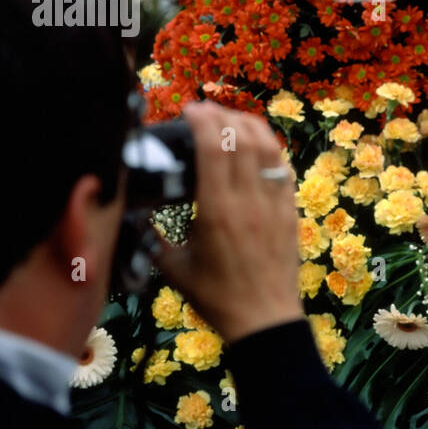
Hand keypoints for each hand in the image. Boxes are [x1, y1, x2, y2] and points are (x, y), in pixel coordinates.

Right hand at [152, 101, 303, 344]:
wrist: (264, 319)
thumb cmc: (216, 297)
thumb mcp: (174, 269)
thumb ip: (154, 238)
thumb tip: (136, 215)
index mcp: (217, 211)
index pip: (213, 147)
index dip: (202, 119)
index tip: (190, 109)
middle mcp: (249, 201)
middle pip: (241, 138)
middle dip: (223, 114)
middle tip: (206, 110)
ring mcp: (275, 204)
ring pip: (268, 147)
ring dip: (249, 124)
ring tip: (231, 118)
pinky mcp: (291, 212)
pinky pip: (283, 168)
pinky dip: (270, 149)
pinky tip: (258, 144)